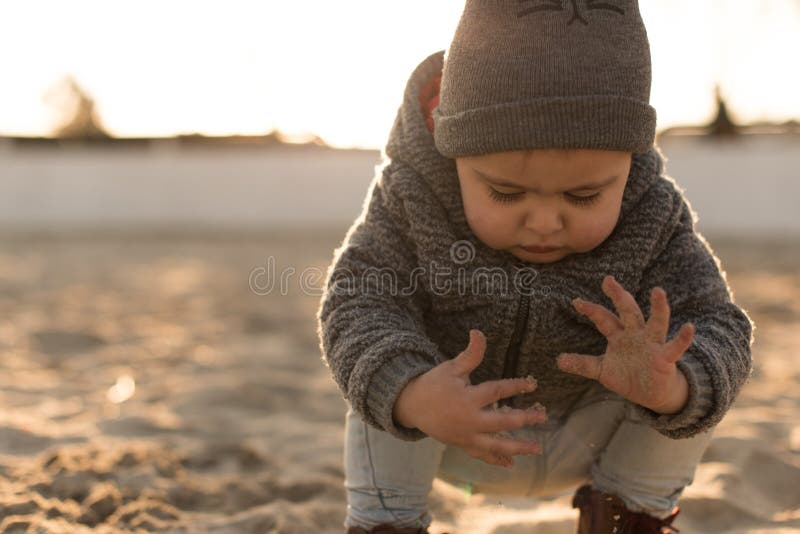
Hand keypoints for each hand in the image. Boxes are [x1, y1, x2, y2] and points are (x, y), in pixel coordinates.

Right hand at [393, 329, 546, 467]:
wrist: (412, 406)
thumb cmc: (434, 384)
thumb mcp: (451, 367)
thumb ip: (470, 354)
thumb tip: (478, 331)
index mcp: (468, 398)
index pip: (497, 391)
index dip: (516, 386)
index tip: (532, 384)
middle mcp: (470, 420)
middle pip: (502, 422)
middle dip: (524, 419)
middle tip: (543, 416)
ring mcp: (467, 436)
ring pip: (496, 445)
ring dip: (518, 447)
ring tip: (538, 449)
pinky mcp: (463, 444)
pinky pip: (482, 455)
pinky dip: (496, 460)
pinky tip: (511, 464)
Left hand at [556, 275, 693, 413]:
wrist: (652, 393)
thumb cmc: (628, 376)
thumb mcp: (602, 370)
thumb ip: (583, 364)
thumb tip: (558, 360)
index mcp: (619, 336)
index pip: (604, 319)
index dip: (592, 310)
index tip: (576, 302)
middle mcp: (636, 335)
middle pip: (628, 311)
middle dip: (619, 296)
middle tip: (608, 280)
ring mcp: (652, 344)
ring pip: (655, 322)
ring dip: (657, 308)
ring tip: (658, 291)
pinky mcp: (665, 358)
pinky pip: (675, 346)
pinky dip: (683, 338)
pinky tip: (689, 328)